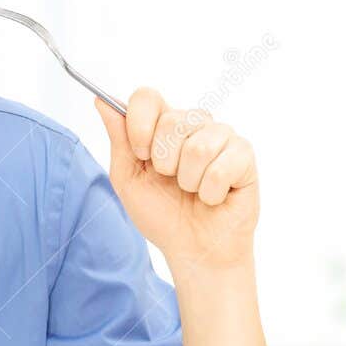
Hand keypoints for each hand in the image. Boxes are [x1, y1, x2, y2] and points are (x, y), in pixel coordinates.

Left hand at [94, 89, 257, 270]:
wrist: (192, 248)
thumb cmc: (162, 214)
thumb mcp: (128, 179)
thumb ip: (119, 139)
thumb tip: (102, 100)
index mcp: (162, 126)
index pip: (147, 97)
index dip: (139, 124)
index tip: (140, 154)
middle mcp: (193, 124)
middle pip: (172, 120)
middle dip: (164, 163)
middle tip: (170, 180)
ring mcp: (222, 137)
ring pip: (198, 146)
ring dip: (188, 181)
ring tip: (192, 190)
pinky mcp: (244, 156)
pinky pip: (220, 169)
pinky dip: (210, 193)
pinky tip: (213, 197)